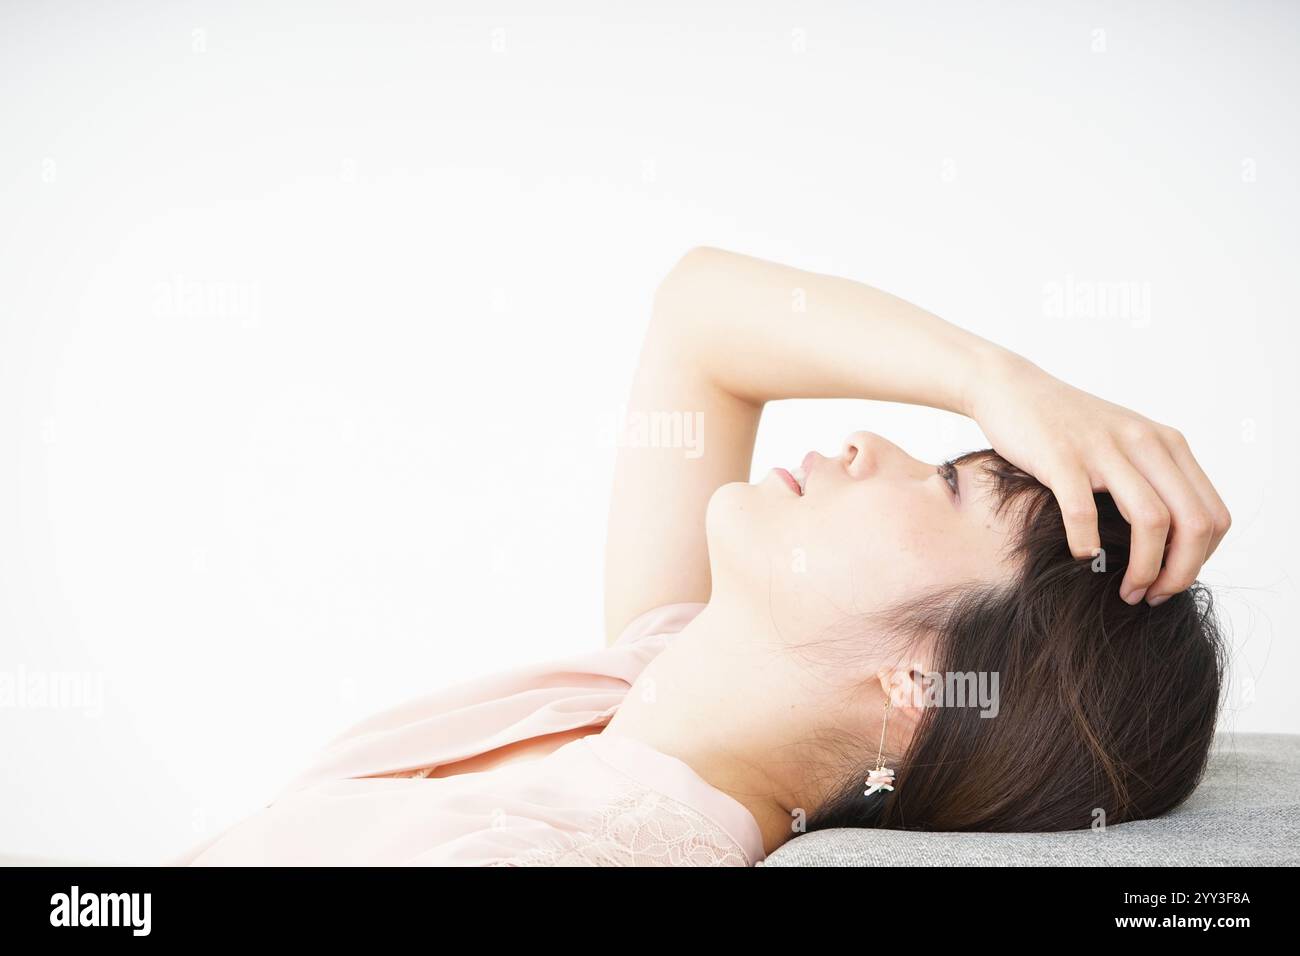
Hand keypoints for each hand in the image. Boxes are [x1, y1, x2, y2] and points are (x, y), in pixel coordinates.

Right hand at [968, 354, 1230, 604]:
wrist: (1011, 388)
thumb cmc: (1064, 427)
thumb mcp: (1124, 443)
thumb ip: (1152, 480)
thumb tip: (1172, 543)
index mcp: (1166, 444)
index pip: (1213, 514)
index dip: (1201, 559)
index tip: (1172, 580)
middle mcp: (1144, 442)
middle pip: (1192, 523)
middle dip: (1180, 572)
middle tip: (1154, 597)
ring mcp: (1104, 448)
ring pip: (1151, 521)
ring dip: (1144, 569)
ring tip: (1127, 591)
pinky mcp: (1061, 456)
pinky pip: (1084, 513)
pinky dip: (1087, 546)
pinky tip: (1081, 557)